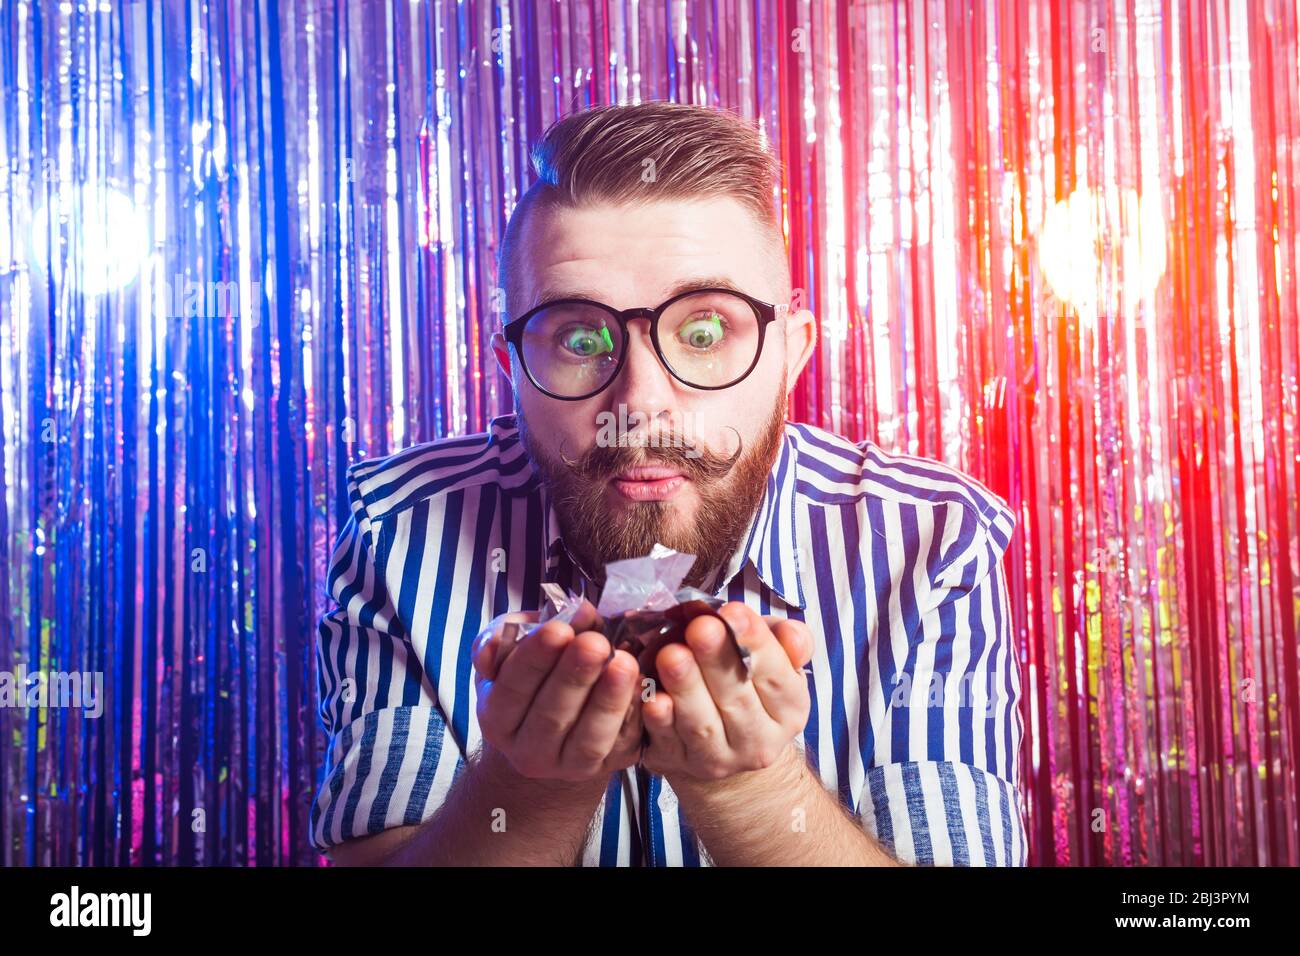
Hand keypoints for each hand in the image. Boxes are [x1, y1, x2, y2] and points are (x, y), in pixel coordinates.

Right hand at [472, 602, 643, 781]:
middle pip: (551, 715)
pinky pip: (623, 744)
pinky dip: (634, 715)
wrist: (552, 732)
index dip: (534, 659)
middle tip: (595, 643)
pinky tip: (643, 685)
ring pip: (589, 738)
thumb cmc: (532, 677)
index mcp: (498, 719)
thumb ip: (511, 633)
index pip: (513, 689)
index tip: (558, 629)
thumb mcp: (510, 652)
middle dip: (575, 676)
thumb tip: (532, 623)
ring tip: (625, 663)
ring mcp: (568, 765)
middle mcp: (528, 751)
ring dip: (609, 700)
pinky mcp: (607, 766)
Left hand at [641, 602, 812, 781]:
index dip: (756, 643)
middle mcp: (760, 741)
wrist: (724, 743)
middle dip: (716, 660)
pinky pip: (668, 742)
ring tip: (671, 654)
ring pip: (702, 723)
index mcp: (789, 710)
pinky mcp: (680, 763)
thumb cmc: (747, 683)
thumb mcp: (775, 658)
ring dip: (685, 687)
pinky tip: (653, 697)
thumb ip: (787, 640)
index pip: (776, 676)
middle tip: (699, 627)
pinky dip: (660, 721)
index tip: (734, 612)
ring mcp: (720, 758)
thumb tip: (791, 635)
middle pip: (737, 699)